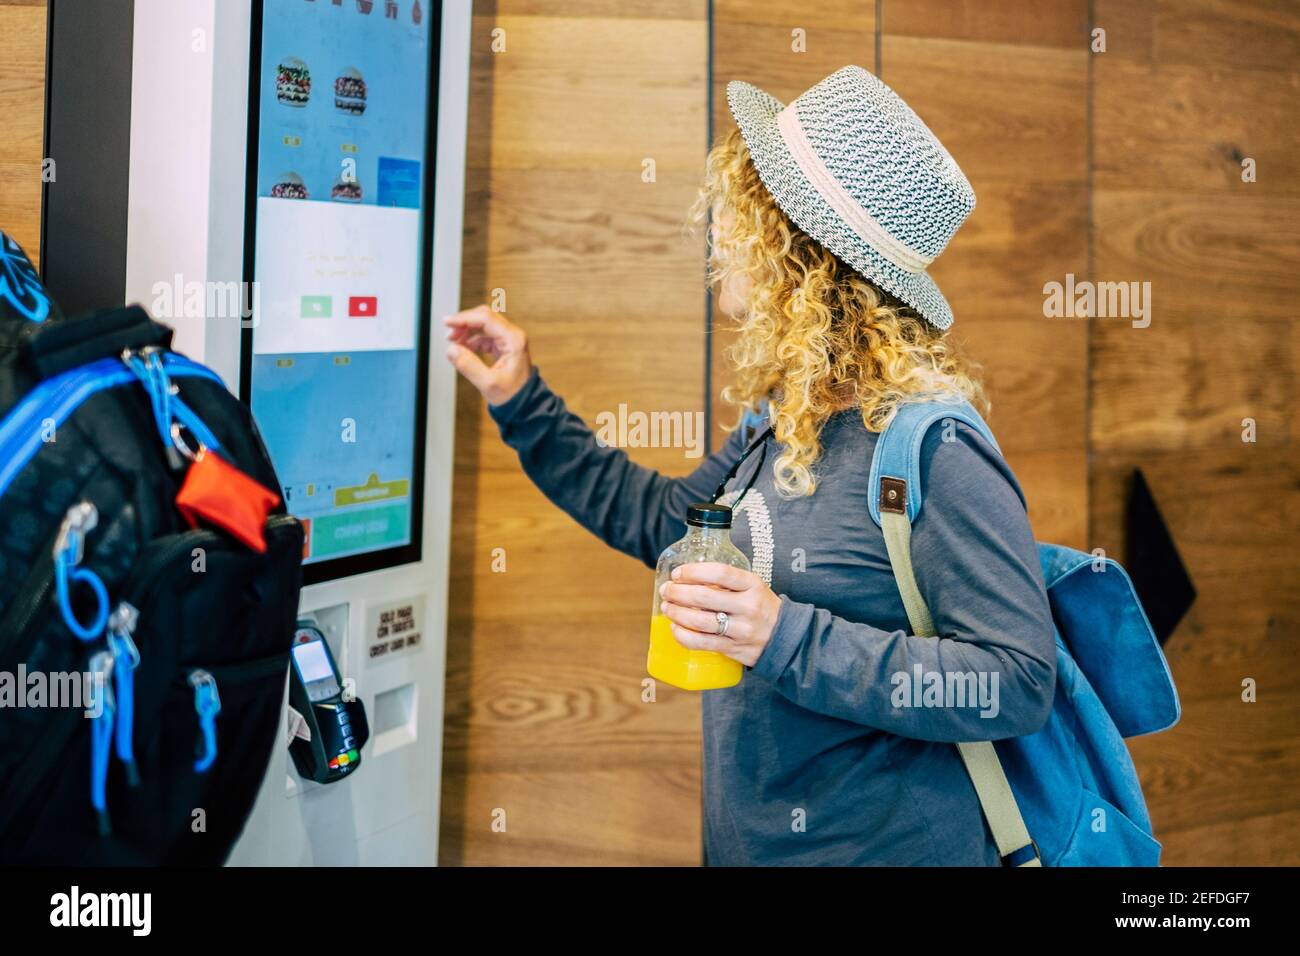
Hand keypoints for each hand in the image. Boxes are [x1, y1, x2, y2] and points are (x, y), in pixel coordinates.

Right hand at [443, 305, 532, 405]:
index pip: (486, 319)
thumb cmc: (513, 395)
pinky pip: (484, 336)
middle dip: (464, 323)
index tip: (447, 322)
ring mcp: (508, 340)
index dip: (464, 318)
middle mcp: (512, 336)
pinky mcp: (503, 346)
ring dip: (467, 331)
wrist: (525, 404)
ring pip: (483, 326)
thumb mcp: (488, 383)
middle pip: (484, 318)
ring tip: (454, 343)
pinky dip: (471, 340)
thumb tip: (451, 350)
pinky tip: (463, 348)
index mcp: (513, 340)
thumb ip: (469, 366)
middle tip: (449, 335)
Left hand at [658, 563, 782, 667]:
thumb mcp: (753, 587)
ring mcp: (741, 629)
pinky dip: (683, 635)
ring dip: (676, 612)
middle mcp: (748, 606)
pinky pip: (702, 643)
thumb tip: (689, 577)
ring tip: (666, 607)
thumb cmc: (761, 607)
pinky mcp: (733, 648)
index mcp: (753, 585)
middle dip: (678, 592)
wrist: (785, 638)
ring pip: (700, 621)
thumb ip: (727, 582)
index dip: (694, 571)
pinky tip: (675, 627)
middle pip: (704, 596)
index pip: (720, 573)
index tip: (678, 573)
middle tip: (666, 589)